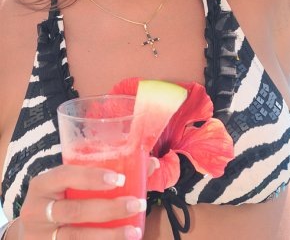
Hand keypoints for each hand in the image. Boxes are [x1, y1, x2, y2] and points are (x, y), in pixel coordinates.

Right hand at [14, 160, 158, 238]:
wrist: (32, 231)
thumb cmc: (60, 197)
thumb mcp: (71, 183)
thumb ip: (104, 173)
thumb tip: (150, 163)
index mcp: (42, 184)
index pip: (65, 175)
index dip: (92, 177)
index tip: (120, 180)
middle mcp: (36, 211)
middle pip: (75, 211)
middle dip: (110, 209)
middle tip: (137, 204)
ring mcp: (40, 237)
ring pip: (76, 237)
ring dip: (109, 235)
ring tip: (134, 231)